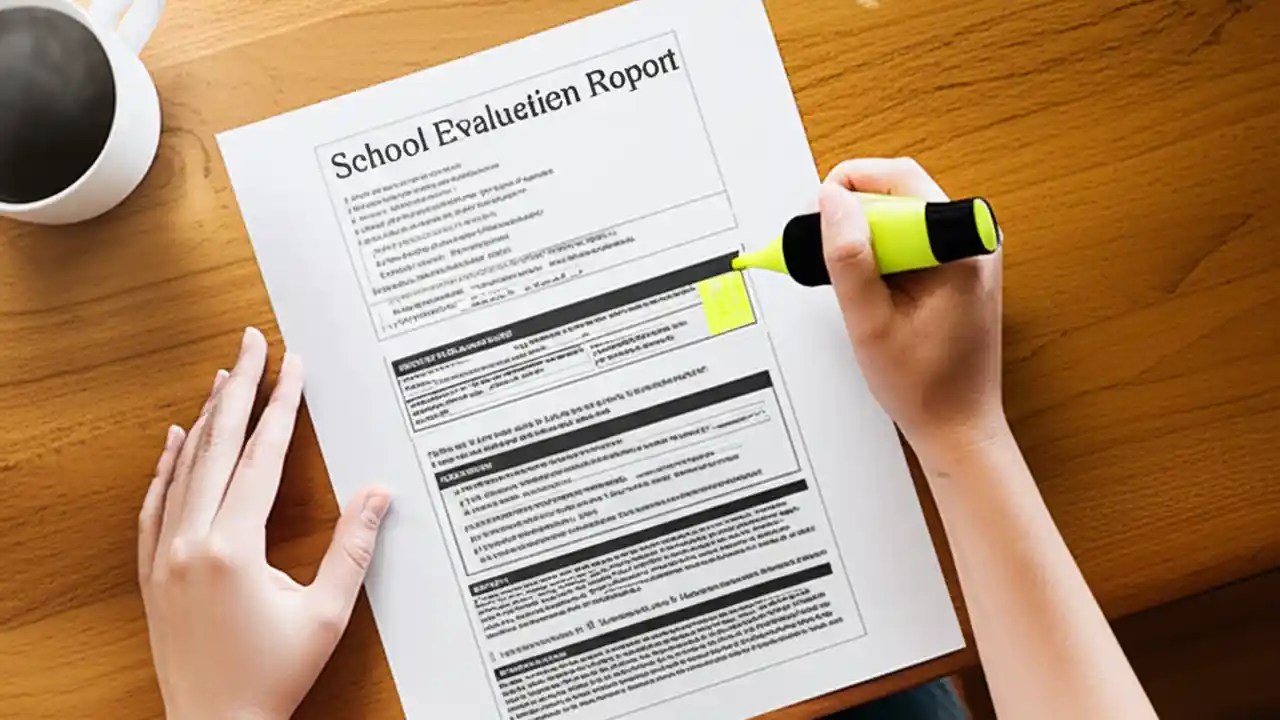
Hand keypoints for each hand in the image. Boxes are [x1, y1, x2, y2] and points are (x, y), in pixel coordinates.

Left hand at [137, 327, 390, 719]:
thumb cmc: (271, 677)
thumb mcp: (326, 615)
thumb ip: (353, 548)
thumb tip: (377, 494)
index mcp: (232, 547)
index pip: (261, 457)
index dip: (280, 405)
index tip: (291, 364)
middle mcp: (190, 542)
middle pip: (216, 446)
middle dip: (238, 388)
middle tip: (250, 343)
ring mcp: (164, 557)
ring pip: (183, 469)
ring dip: (205, 419)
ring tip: (223, 377)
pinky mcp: (153, 574)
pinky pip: (154, 506)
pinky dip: (165, 468)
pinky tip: (175, 441)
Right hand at [819, 158, 1004, 454]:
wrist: (958, 425)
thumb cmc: (925, 385)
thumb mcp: (871, 322)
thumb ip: (849, 258)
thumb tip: (831, 202)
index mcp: (962, 246)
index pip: (899, 179)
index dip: (848, 191)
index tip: (817, 224)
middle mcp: (973, 239)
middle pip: (899, 191)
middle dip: (853, 215)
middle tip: (823, 255)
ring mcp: (969, 252)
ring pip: (901, 214)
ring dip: (865, 236)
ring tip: (846, 279)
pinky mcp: (958, 267)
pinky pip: (910, 238)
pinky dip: (881, 254)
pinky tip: (868, 287)